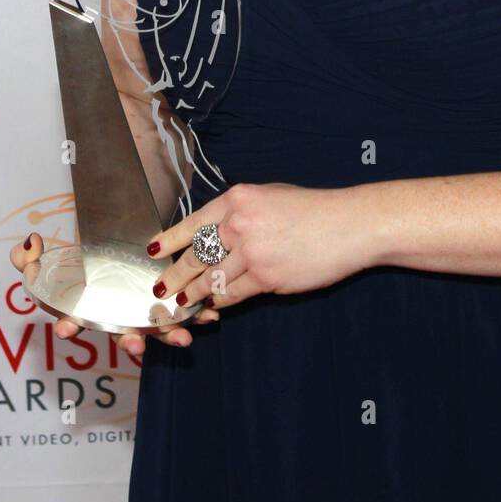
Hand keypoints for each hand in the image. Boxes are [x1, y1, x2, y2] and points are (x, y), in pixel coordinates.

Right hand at [8, 233, 220, 363]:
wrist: (112, 249)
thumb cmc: (79, 262)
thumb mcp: (51, 256)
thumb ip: (30, 257)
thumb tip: (25, 247)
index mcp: (85, 309)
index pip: (72, 319)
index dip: (69, 325)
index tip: (67, 329)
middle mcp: (113, 316)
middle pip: (119, 333)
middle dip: (129, 341)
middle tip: (135, 344)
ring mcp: (139, 313)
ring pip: (155, 330)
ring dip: (169, 334)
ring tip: (184, 337)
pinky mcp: (162, 305)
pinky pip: (180, 314)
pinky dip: (196, 317)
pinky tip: (210, 317)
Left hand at [146, 182, 373, 310]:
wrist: (349, 225)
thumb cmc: (313, 209)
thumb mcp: (270, 196)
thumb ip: (240, 212)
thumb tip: (213, 233)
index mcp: (238, 199)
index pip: (192, 223)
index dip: (168, 240)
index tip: (151, 251)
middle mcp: (240, 224)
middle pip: (195, 256)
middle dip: (174, 276)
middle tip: (160, 288)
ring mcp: (252, 252)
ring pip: (211, 279)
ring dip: (193, 294)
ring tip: (181, 303)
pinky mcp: (267, 277)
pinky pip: (234, 294)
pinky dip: (221, 301)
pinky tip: (214, 305)